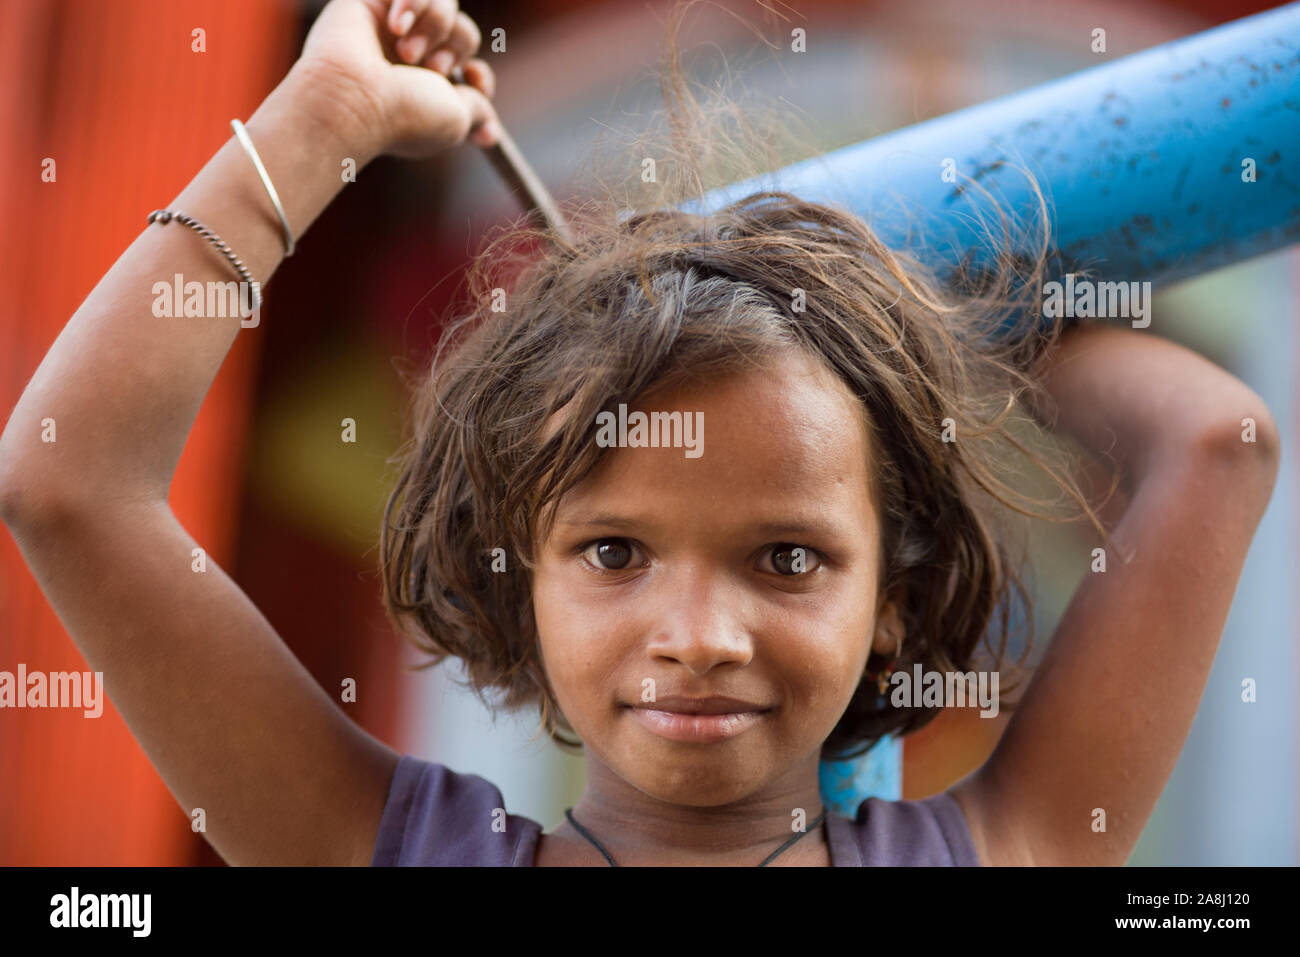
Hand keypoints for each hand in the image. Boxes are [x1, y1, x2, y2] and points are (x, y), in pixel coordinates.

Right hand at [292, 0, 499, 160]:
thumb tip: (489, 133)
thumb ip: (478, 112)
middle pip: (463, 32)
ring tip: (408, 52)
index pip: (470, 68)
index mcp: (428, 87)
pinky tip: (395, 26)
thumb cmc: (405, 114)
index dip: (480, 72)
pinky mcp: (372, 1)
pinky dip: (412, 3)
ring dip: (435, 26)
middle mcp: (410, 58)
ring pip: (445, 6)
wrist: (355, 98)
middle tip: (431, 69)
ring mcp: (391, 29)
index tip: (474, 77)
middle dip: (455, 48)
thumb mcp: (456, 120)